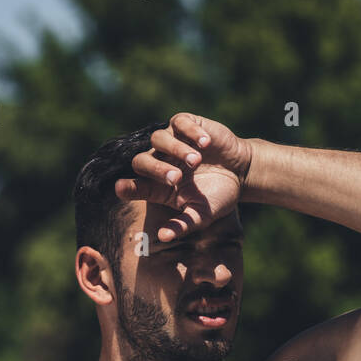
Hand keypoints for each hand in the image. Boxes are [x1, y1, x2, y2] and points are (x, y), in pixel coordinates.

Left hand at [114, 112, 253, 242]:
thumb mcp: (201, 215)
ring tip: (196, 161)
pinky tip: (205, 144)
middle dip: (156, 169)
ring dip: (176, 150)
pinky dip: (191, 132)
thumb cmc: (217, 197)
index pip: (135, 185)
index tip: (120, 188)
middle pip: (141, 161)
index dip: (127, 187)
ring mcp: (171, 141)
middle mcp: (159, 162)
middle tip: (176, 178)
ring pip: (158, 138)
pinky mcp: (186, 124)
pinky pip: (179, 123)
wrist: (239, 173)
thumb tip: (163, 237)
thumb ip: (183, 225)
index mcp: (157, 187)